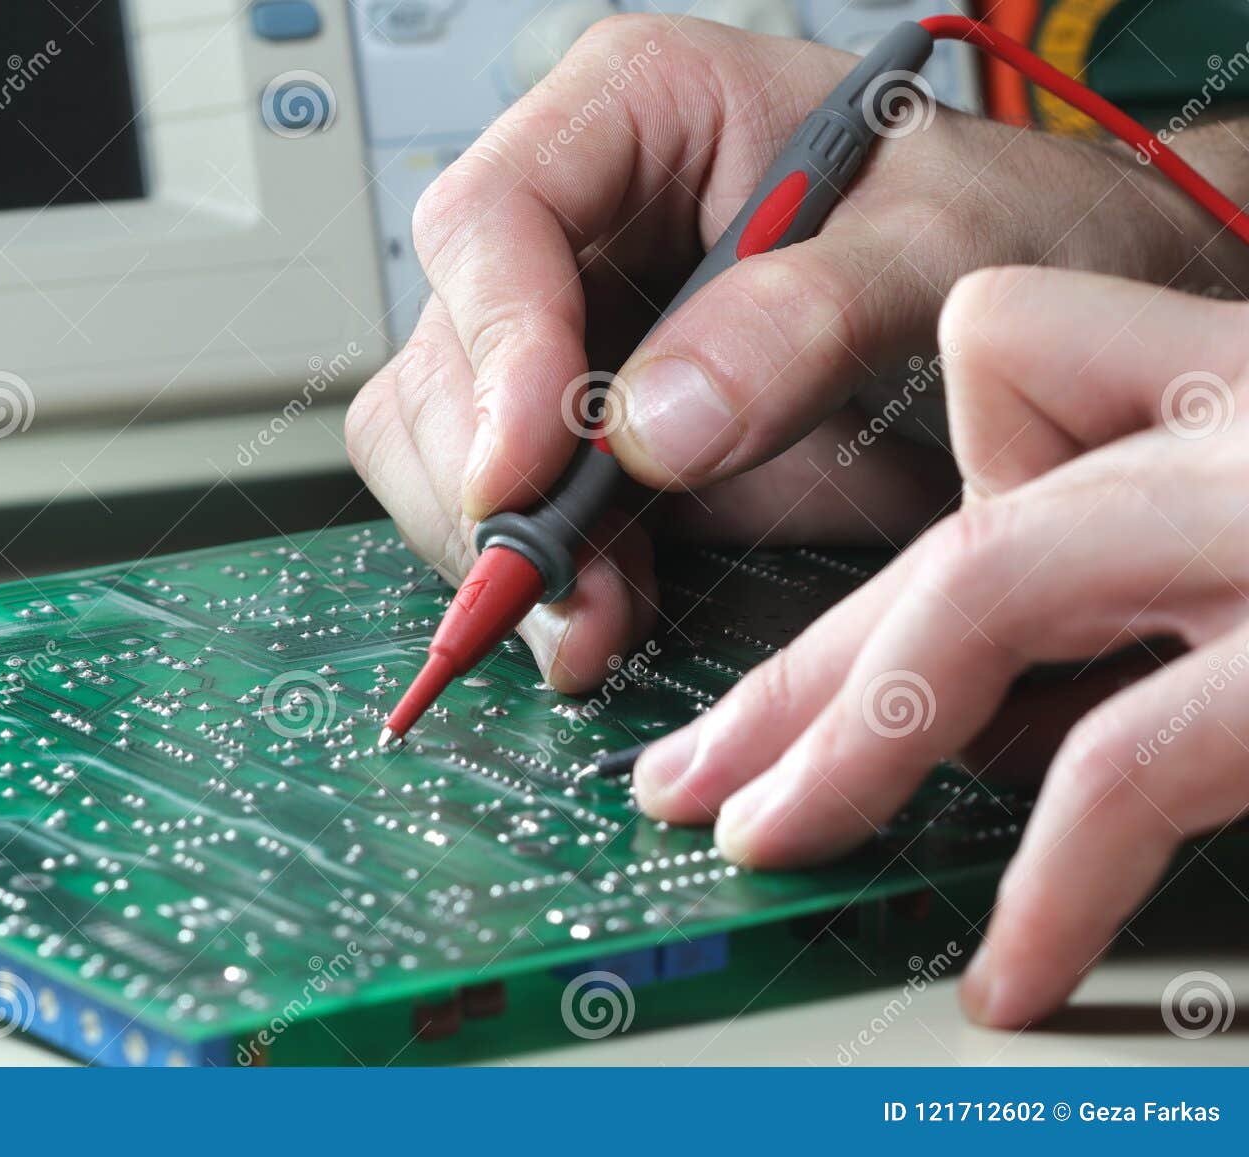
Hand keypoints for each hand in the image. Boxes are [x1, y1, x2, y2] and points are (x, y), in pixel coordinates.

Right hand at [345, 14, 1241, 691]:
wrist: (1052, 308)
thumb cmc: (1007, 228)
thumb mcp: (944, 247)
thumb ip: (807, 320)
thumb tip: (655, 430)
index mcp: (637, 112)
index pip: (493, 216)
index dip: (494, 348)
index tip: (529, 470)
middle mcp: (580, 221)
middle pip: (448, 351)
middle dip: (495, 487)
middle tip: (576, 589)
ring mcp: (574, 331)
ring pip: (448, 444)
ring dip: (510, 549)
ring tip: (605, 618)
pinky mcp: (590, 431)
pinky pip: (509, 509)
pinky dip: (545, 576)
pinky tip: (610, 612)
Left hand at [634, 265, 1248, 1027]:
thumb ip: (1124, 532)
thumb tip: (977, 701)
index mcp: (1216, 371)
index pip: (993, 355)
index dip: (936, 478)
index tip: (862, 653)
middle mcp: (1228, 424)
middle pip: (939, 522)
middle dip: (796, 672)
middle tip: (684, 778)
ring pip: (975, 598)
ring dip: (848, 741)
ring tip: (759, 843)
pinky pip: (1125, 763)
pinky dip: (1051, 883)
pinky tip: (1009, 972)